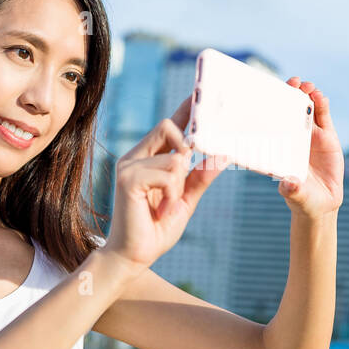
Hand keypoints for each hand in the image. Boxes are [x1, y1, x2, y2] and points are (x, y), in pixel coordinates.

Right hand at [104, 93, 230, 270]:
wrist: (133, 256)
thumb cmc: (156, 229)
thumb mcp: (185, 200)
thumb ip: (200, 178)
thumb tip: (222, 155)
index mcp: (149, 159)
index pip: (169, 126)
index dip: (184, 109)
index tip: (199, 91)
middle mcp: (136, 156)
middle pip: (168, 126)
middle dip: (186, 146)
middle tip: (184, 173)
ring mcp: (128, 165)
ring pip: (174, 156)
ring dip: (178, 185)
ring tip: (166, 206)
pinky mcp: (127, 178)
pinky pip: (166, 173)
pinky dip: (170, 193)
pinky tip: (159, 209)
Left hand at [277, 77, 343, 218]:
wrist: (321, 203)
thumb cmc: (302, 199)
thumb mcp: (295, 194)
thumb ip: (292, 189)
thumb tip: (288, 184)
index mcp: (280, 146)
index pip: (273, 120)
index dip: (272, 105)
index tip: (271, 93)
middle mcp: (292, 136)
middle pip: (290, 108)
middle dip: (291, 93)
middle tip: (293, 83)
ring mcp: (309, 135)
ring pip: (307, 108)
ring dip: (307, 94)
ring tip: (308, 87)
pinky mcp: (327, 136)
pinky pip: (323, 116)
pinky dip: (322, 105)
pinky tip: (321, 97)